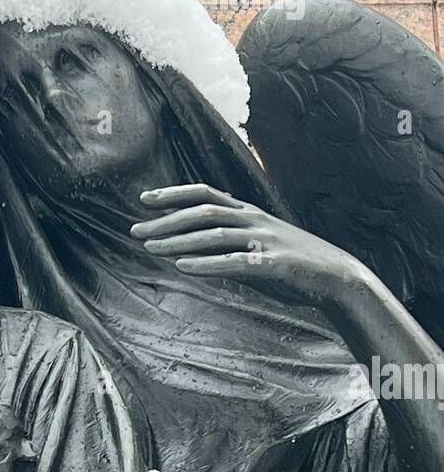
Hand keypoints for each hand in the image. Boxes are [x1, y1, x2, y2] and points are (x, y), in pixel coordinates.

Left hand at [130, 183, 365, 307]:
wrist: (336, 278)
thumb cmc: (290, 264)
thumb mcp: (255, 246)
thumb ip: (226, 245)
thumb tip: (188, 251)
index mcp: (248, 212)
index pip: (205, 193)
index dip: (173, 194)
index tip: (144, 200)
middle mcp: (254, 220)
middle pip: (203, 212)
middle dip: (166, 220)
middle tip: (135, 230)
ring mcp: (264, 241)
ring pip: (214, 234)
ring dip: (179, 241)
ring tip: (151, 248)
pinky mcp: (272, 265)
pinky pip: (234, 262)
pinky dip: (207, 264)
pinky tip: (183, 267)